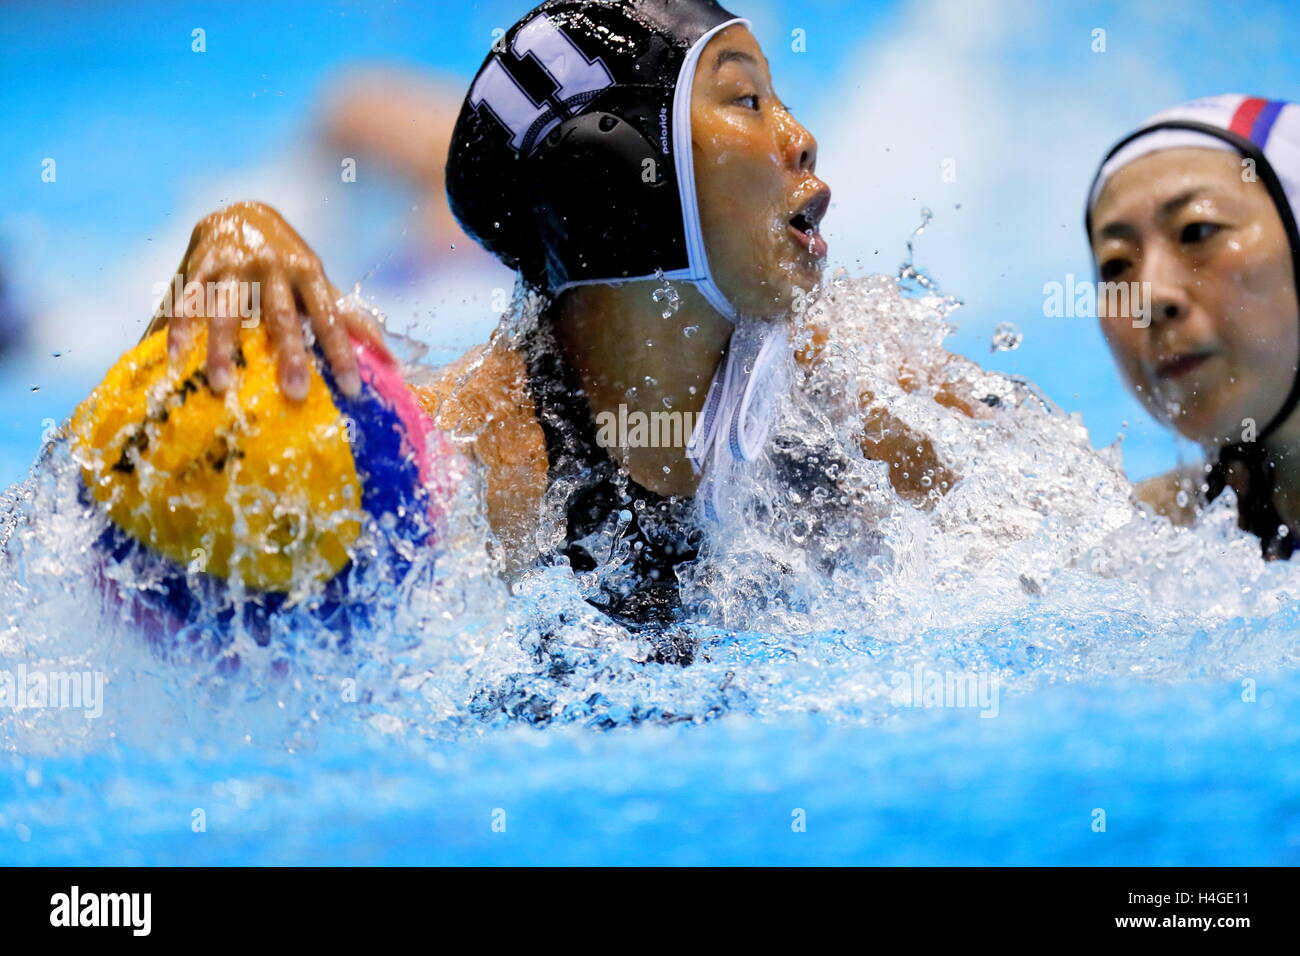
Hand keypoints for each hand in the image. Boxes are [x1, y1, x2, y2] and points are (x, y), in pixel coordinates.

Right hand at [144, 201, 391, 399]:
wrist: (240, 213)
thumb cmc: (288, 263)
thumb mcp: (320, 282)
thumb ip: (350, 317)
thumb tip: (392, 360)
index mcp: (308, 273)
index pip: (331, 318)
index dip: (343, 353)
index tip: (353, 389)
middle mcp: (273, 268)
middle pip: (282, 316)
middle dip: (290, 355)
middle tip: (295, 393)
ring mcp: (234, 266)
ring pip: (228, 310)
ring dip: (224, 348)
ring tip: (223, 387)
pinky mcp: (200, 266)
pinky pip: (188, 300)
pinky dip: (180, 328)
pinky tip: (174, 359)